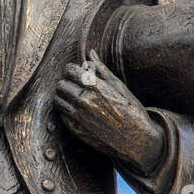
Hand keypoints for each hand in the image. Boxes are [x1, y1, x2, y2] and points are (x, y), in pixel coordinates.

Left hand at [55, 49, 165, 173]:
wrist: (136, 140)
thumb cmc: (130, 111)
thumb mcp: (119, 87)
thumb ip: (101, 69)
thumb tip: (90, 52)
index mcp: (95, 87)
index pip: (69, 70)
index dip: (72, 70)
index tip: (77, 74)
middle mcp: (84, 101)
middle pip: (61, 84)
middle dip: (67, 83)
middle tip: (76, 87)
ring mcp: (78, 117)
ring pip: (57, 100)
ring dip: (64, 97)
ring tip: (75, 99)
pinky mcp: (76, 130)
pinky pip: (61, 115)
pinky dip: (66, 112)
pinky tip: (78, 112)